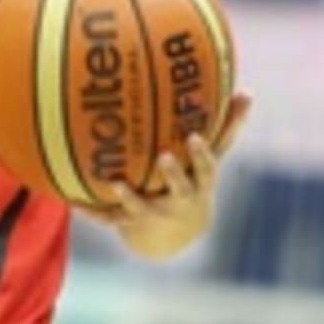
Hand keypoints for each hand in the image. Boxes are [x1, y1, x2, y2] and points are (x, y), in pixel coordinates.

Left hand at [85, 91, 253, 260]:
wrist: (177, 234)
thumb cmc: (195, 179)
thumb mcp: (211, 158)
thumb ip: (228, 125)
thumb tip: (248, 89)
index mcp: (200, 182)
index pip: (207, 168)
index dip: (201, 155)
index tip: (193, 138)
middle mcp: (181, 200)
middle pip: (180, 190)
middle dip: (173, 175)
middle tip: (164, 157)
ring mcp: (156, 214)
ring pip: (143, 208)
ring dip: (131, 197)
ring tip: (117, 183)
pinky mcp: (131, 223)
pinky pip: (110, 218)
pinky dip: (93, 211)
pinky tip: (74, 202)